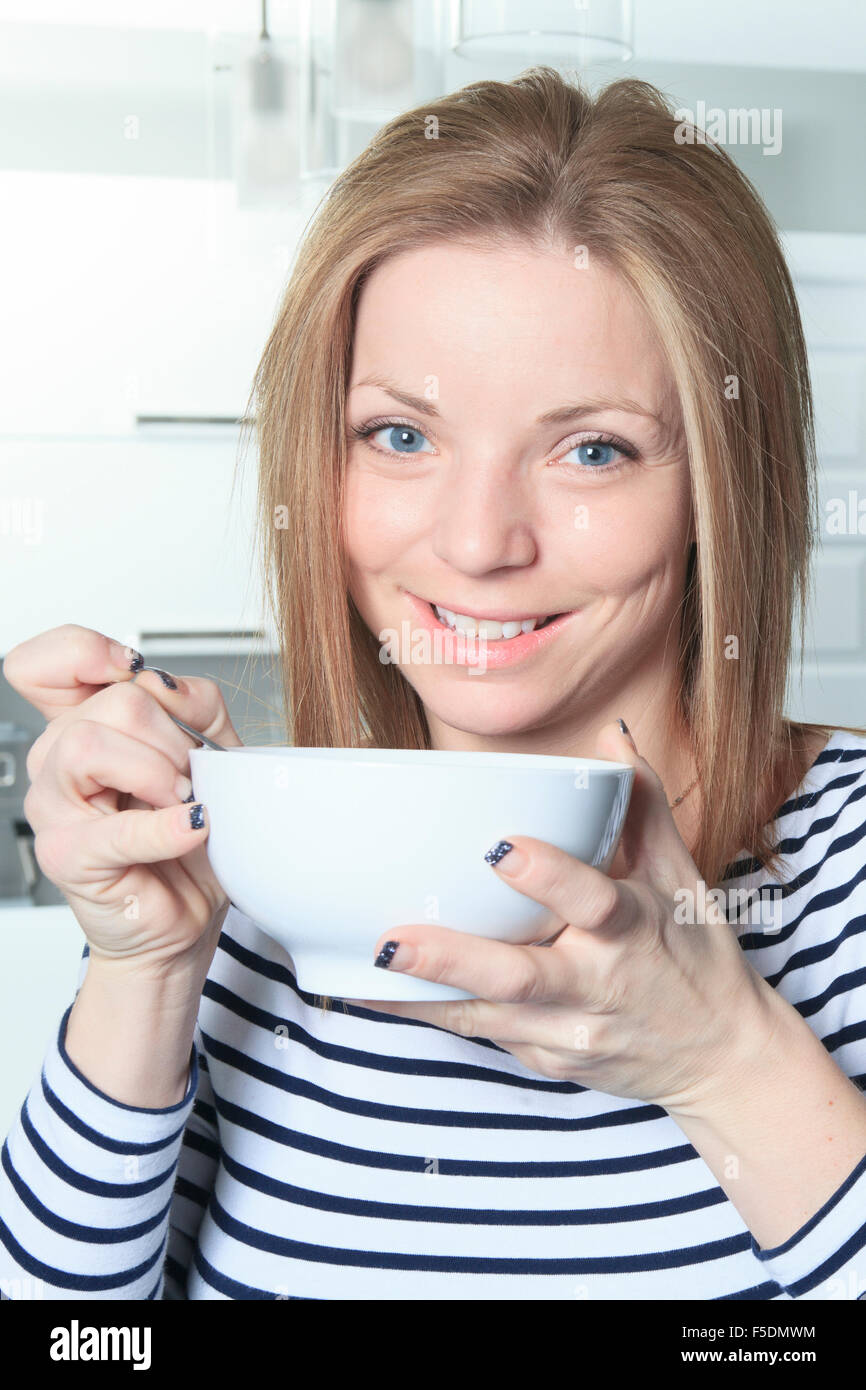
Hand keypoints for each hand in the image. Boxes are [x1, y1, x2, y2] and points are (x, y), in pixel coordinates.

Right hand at [5, 623, 243, 973]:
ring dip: (159, 772)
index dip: (84, 652)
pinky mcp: (69, 856)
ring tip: (186, 801)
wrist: (188, 910)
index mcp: (82, 725)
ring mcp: (53, 808)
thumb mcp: (210, 750)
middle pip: (106, 701)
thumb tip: (168, 685)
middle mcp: (55, 760)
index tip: (134, 672)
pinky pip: (118, 829)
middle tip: (191, 774)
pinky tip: (194, 825)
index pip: (41, 664)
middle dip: (169, 733)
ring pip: (89, 745)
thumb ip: (195, 705)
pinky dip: (167, 827)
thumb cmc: (188, 834)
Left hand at [346, 721, 776, 1114]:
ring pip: (488, 1016)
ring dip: (421, 996)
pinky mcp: (548, 1060)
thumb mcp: (680, 878)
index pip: (594, 901)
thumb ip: (643, 804)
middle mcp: (601, 986)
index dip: (549, 876)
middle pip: (521, 977)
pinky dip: (431, 1015)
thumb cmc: (695, 954)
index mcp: (636, 929)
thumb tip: (610, 736)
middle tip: (390, 940)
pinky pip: (483, 1035)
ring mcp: (571, 1032)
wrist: (723, 1059)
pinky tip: (376, 996)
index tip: (499, 846)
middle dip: (454, 960)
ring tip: (362, 968)